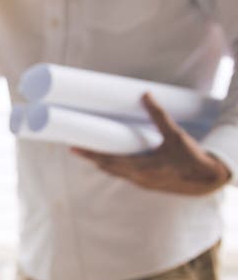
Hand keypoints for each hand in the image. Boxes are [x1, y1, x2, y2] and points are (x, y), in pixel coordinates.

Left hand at [71, 93, 229, 194]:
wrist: (207, 179)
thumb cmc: (191, 157)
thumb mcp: (175, 134)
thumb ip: (158, 115)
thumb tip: (145, 94)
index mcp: (141, 168)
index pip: (107, 161)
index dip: (89, 154)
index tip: (73, 147)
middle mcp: (137, 178)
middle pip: (106, 167)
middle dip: (91, 157)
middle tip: (75, 146)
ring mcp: (141, 183)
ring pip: (115, 173)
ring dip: (102, 162)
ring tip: (89, 151)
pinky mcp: (146, 184)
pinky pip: (124, 175)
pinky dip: (115, 167)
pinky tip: (111, 160)